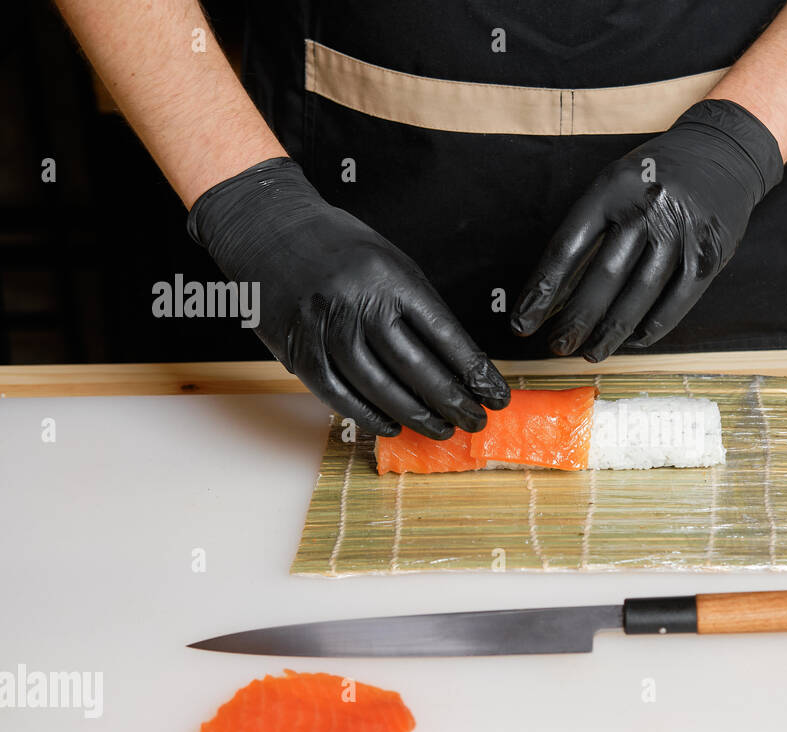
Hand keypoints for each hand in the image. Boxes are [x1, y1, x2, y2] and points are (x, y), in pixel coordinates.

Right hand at [187, 158, 509, 438]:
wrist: (267, 226)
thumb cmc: (338, 248)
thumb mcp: (390, 262)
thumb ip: (419, 309)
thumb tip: (458, 364)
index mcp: (391, 277)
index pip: (445, 335)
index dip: (475, 372)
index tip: (496, 395)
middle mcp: (358, 301)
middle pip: (415, 367)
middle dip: (453, 401)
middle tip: (475, 421)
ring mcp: (324, 327)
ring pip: (378, 387)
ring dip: (415, 415)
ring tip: (441, 429)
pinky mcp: (296, 347)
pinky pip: (337, 393)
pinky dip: (367, 415)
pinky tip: (391, 426)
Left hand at [510, 100, 782, 360]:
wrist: (722, 152)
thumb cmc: (655, 175)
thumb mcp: (614, 184)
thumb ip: (588, 231)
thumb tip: (556, 292)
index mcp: (611, 189)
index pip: (567, 248)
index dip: (542, 290)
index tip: (523, 322)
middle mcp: (645, 209)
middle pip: (604, 276)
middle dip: (577, 319)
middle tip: (558, 347)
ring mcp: (680, 232)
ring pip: (640, 294)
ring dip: (613, 331)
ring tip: (593, 352)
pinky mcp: (708, 253)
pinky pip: (678, 300)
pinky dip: (655, 325)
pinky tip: (636, 340)